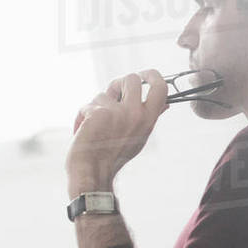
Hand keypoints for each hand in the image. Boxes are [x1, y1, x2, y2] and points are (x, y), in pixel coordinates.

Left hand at [66, 70, 167, 185]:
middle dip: (117, 84)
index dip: (152, 75)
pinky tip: (82, 130)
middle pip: (131, 78)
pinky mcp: (99, 112)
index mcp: (148, 120)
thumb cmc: (114, 157)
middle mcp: (136, 114)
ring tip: (92, 126)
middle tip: (110, 96)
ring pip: (103, 94)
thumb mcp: (139, 137)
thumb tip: (166, 104)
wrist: (93, 172)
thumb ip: (150, 117)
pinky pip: (87, 105)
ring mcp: (118, 113)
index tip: (144, 75)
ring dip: (95, 107)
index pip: (160, 88)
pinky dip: (81, 116)